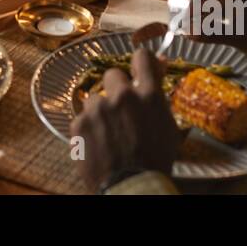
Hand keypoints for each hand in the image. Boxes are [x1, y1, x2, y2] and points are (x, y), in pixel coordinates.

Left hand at [71, 48, 183, 191]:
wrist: (131, 187)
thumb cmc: (155, 160)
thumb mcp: (168, 126)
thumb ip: (159, 94)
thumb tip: (160, 64)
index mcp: (148, 95)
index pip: (142, 58)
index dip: (140, 61)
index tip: (138, 68)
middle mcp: (122, 96)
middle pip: (113, 75)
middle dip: (116, 89)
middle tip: (121, 110)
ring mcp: (98, 108)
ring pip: (96, 99)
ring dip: (101, 111)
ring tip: (109, 134)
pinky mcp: (79, 123)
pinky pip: (83, 117)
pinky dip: (89, 128)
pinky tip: (98, 143)